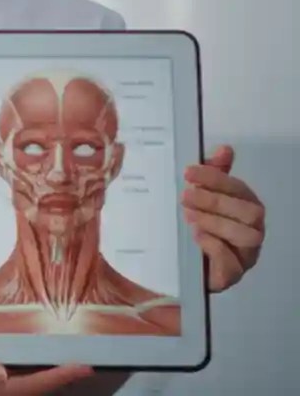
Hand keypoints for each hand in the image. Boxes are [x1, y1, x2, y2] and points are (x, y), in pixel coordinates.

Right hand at [0, 344, 93, 393]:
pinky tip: (10, 367)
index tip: (83, 367)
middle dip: (50, 382)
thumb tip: (2, 375)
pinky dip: (6, 377)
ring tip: (57, 367)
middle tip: (81, 366)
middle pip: (19, 393)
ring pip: (6, 390)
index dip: (54, 379)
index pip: (20, 391)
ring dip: (32, 381)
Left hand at [181, 145, 265, 291]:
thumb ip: (212, 174)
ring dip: (216, 221)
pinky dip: (215, 246)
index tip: (189, 171)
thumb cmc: (192, 226)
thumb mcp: (197, 197)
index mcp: (245, 209)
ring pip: (247, 236)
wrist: (173, 265)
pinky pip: (232, 263)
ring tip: (188, 214)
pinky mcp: (230, 276)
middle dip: (217, 201)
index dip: (217, 178)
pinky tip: (196, 236)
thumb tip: (225, 149)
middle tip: (185, 195)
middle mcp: (251, 231)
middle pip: (250, 212)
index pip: (240, 189)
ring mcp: (244, 256)